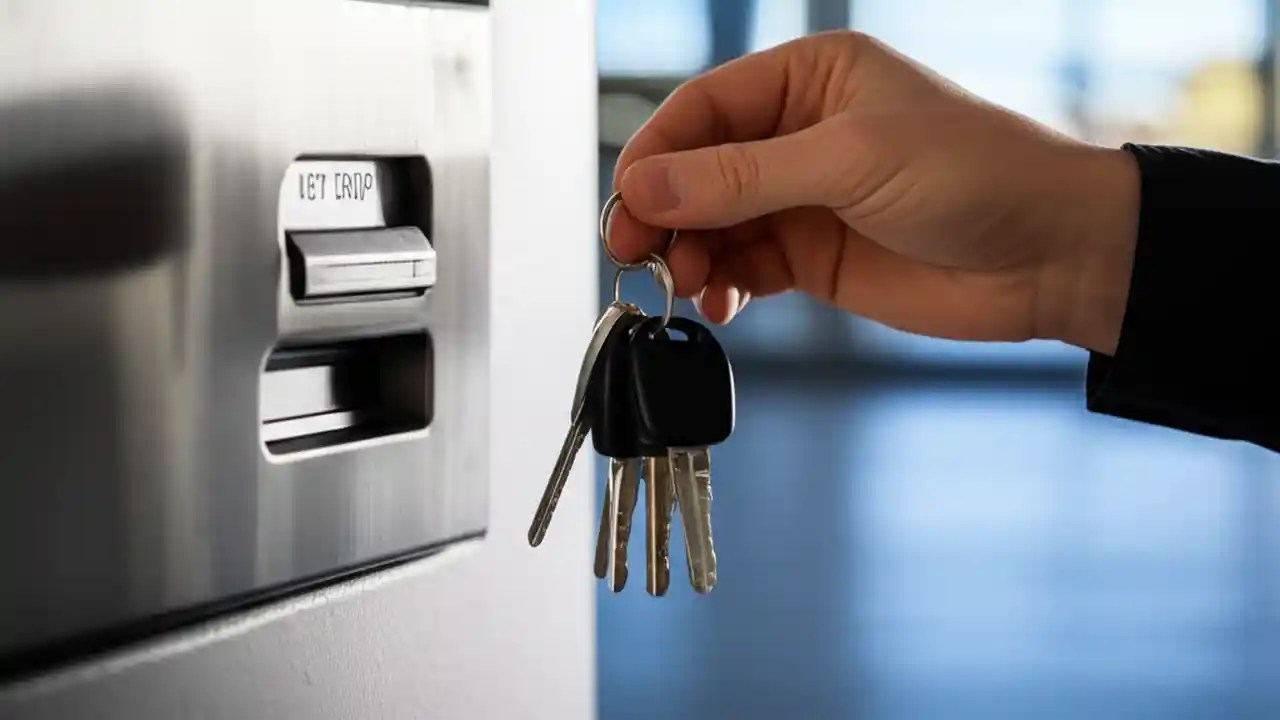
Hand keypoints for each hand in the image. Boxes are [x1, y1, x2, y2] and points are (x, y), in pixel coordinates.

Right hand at [608, 31, 1139, 354]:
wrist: (1052, 255)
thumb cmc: (976, 174)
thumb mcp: (850, 160)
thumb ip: (741, 177)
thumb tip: (644, 187)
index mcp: (808, 79)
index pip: (704, 110)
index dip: (657, 156)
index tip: (627, 203)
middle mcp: (798, 134)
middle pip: (697, 171)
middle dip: (665, 213)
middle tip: (637, 254)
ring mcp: (803, 198)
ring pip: (712, 224)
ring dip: (689, 254)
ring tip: (687, 283)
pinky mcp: (812, 256)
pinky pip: (742, 267)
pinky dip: (721, 285)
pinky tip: (719, 302)